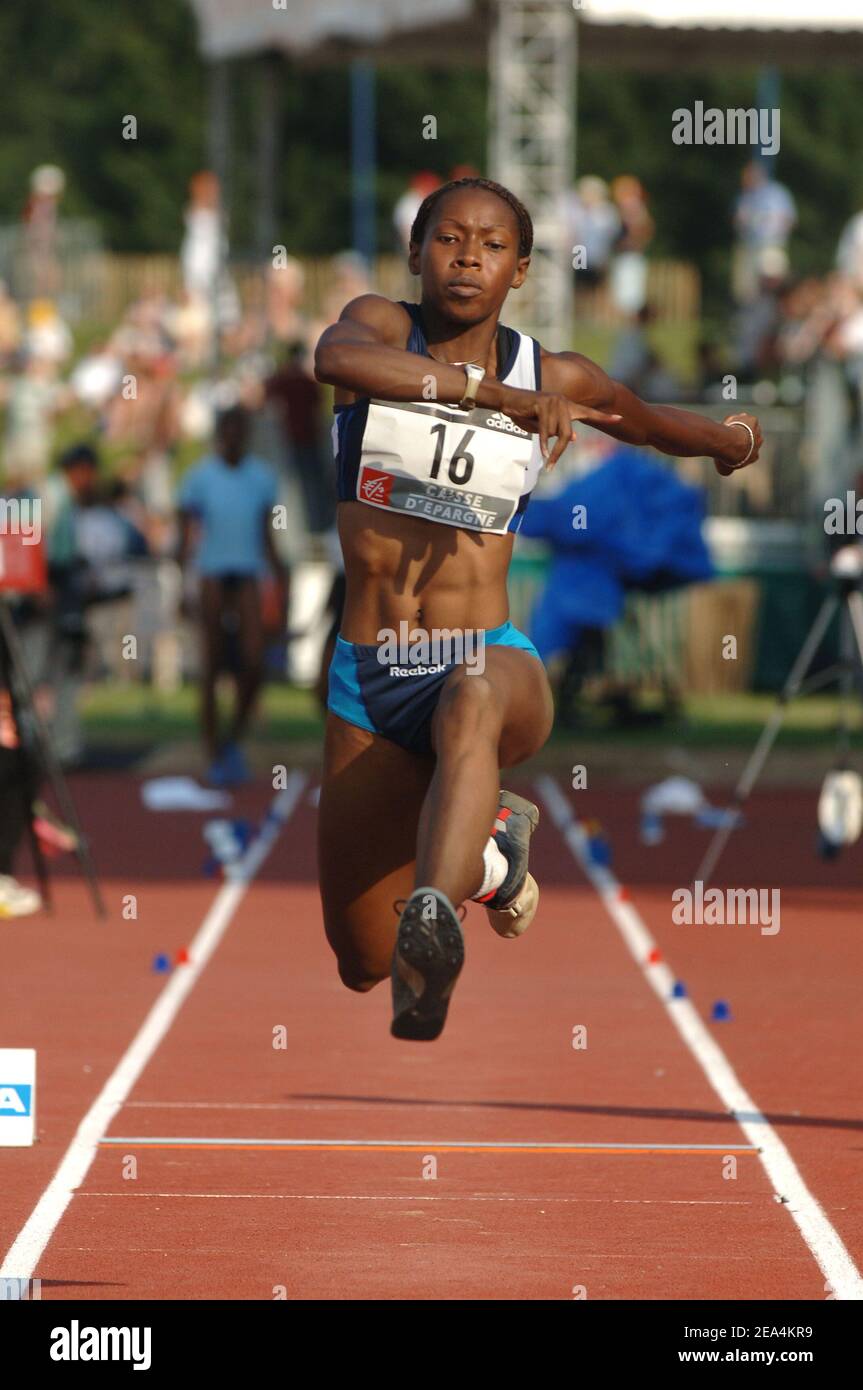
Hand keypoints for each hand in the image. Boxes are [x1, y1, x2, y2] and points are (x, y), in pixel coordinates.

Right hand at [499, 388, 621, 469]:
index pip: (589, 413)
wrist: (509, 400)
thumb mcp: (543, 426)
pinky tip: (542, 452)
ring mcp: (554, 401)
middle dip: (559, 451)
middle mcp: (564, 402)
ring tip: (531, 431)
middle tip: (550, 466)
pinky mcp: (543, 404)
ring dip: (543, 441)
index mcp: (567, 406)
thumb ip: (559, 431)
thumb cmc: (525, 413)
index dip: (605, 417)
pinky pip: (546, 430)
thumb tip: (574, 438)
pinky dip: (542, 443)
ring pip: (555, 432)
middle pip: (567, 434)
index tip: (620, 418)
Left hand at [714, 412, 761, 475]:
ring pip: (748, 427)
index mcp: (755, 456)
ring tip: (728, 429)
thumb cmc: (727, 456)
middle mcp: (759, 443)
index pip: (750, 454)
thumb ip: (726, 470)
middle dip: (742, 438)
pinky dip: (738, 419)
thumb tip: (725, 472)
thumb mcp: (724, 469)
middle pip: (751, 438)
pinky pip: (745, 418)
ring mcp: (757, 431)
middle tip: (728, 438)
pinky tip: (729, 422)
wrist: (729, 442)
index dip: (740, 451)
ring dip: (740, 427)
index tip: (731, 449)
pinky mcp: (754, 420)